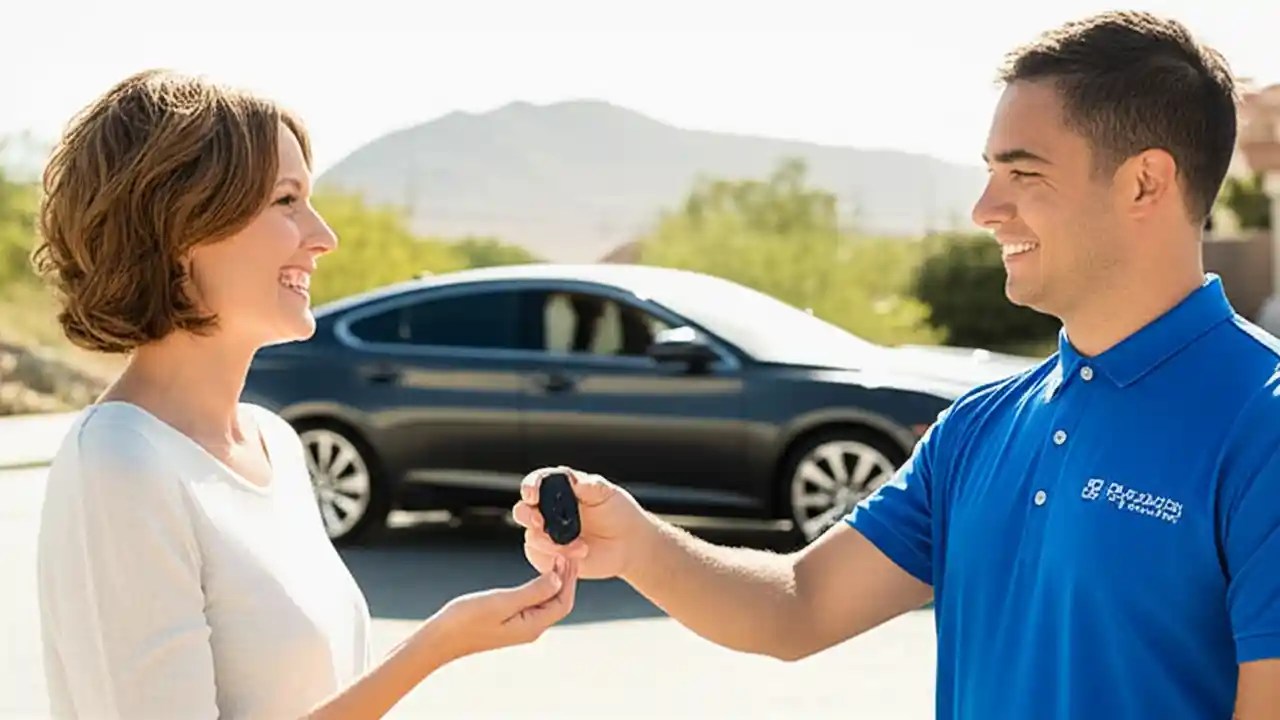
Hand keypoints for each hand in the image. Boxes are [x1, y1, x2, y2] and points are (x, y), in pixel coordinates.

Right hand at [426, 556, 578, 660]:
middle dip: (566, 578)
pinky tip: (537, 576)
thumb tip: (558, 579)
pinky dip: (540, 587)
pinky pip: (534, 604)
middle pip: (559, 603)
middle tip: (567, 553)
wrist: (439, 639)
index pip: (563, 601)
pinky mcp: (510, 623)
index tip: (569, 556)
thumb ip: (533, 591)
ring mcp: (520, 627)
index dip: (569, 578)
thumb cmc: (466, 621)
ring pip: (547, 603)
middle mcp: (530, 629)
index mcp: (532, 626)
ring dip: (554, 582)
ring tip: (555, 560)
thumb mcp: (502, 602)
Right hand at [511, 466, 651, 579]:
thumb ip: (590, 485)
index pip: (535, 483)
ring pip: (531, 538)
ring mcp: (547, 534)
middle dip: (526, 516)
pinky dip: (553, 559)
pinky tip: (574, 558)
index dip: (530, 487)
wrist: (628, 543)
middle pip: (522, 511)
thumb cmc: (617, 511)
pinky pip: (539, 559)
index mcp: (558, 489)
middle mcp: (546, 511)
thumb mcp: (607, 493)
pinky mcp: (550, 556)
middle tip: (540, 523)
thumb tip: (574, 480)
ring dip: (550, 544)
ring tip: (581, 548)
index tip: (532, 494)